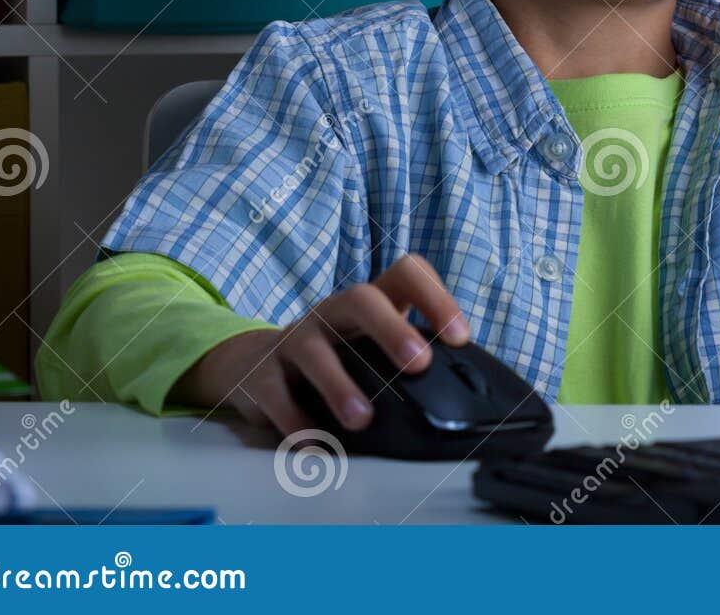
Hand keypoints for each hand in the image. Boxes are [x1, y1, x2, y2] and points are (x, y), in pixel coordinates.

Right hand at [172, 253, 469, 436]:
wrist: (254, 366)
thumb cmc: (337, 358)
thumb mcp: (372, 348)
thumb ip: (409, 359)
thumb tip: (464, 398)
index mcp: (371, 301)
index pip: (406, 273)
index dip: (436, 297)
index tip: (460, 338)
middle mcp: (334, 311)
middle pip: (362, 299)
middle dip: (392, 329)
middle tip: (419, 364)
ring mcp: (295, 338)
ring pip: (315, 349)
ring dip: (339, 384)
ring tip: (362, 419)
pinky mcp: (261, 373)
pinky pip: (275, 394)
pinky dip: (295, 421)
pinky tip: (314, 445)